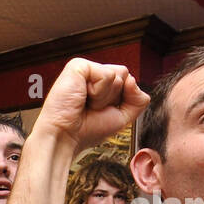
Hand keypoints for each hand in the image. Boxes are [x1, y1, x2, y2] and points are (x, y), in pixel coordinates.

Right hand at [34, 59, 149, 151]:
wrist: (65, 137)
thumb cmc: (86, 130)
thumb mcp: (122, 117)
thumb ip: (138, 100)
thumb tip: (132, 79)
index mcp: (100, 84)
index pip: (128, 80)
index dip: (121, 100)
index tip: (100, 112)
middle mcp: (93, 75)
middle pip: (124, 75)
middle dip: (114, 97)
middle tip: (92, 108)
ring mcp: (85, 69)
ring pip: (119, 73)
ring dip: (105, 96)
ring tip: (86, 103)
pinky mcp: (78, 66)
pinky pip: (107, 74)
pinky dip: (98, 91)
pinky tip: (82, 96)